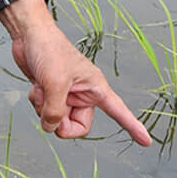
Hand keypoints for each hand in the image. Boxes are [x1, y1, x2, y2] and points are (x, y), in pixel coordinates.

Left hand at [3, 0, 153, 144]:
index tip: (146, 141)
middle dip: (60, 122)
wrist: (29, 35)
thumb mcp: (55, 83)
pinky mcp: (52, 94)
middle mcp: (83, 94)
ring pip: (59, 121)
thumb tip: (51, 127)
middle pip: (78, 126)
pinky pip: (46, 113)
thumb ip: (55, 111)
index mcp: (95, 87)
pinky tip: (36, 88)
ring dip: (45, 109)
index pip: (119, 111)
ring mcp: (67, 95)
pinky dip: (37, 103)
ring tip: (41, 90)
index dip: (133, 127)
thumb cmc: (49, 49)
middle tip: (49, 108)